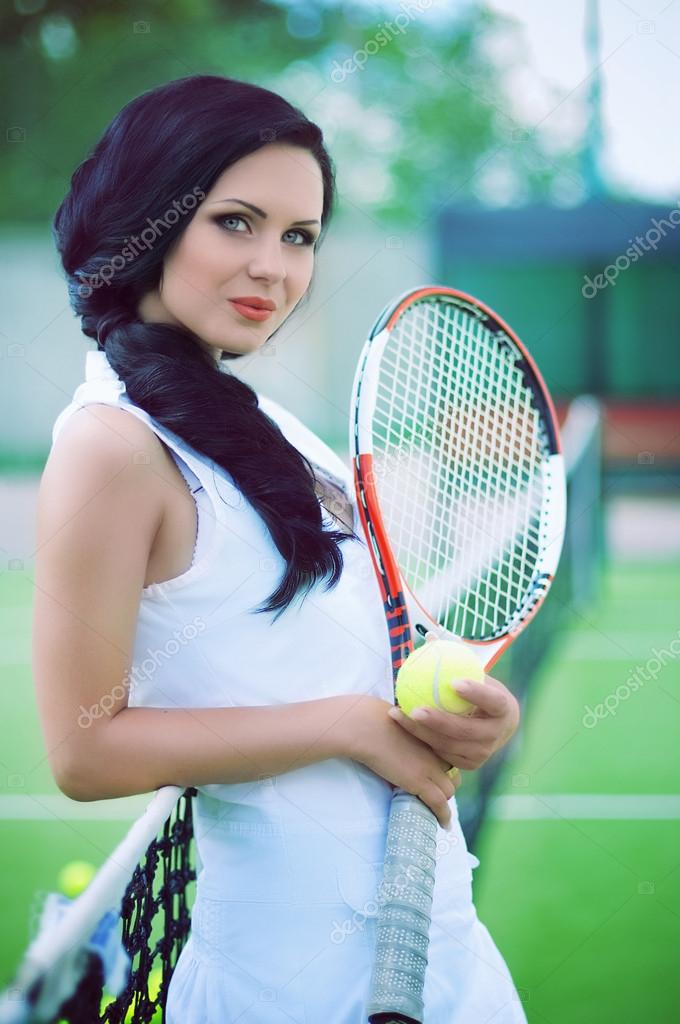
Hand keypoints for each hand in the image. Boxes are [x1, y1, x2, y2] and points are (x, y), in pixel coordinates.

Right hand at [345, 695, 461, 829]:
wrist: (368, 728)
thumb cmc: (374, 721)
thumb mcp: (399, 724)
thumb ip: (408, 736)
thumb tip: (403, 744)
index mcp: (433, 737)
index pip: (449, 758)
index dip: (444, 770)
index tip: (437, 778)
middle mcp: (437, 752)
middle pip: (453, 775)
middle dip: (446, 786)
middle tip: (435, 795)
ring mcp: (430, 767)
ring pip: (449, 791)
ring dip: (443, 801)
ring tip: (437, 812)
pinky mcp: (420, 782)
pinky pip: (439, 804)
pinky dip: (444, 816)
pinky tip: (444, 825)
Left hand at [387, 634, 520, 771]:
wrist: (496, 725)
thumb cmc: (479, 692)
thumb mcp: (474, 675)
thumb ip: (455, 660)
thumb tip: (429, 637)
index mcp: (504, 708)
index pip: (492, 700)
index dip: (476, 693)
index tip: (453, 682)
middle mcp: (497, 734)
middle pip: (466, 730)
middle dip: (440, 721)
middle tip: (416, 708)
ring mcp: (484, 753)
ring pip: (449, 745)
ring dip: (421, 732)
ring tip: (399, 714)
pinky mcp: (471, 764)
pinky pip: (442, 753)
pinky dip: (422, 740)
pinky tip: (403, 725)